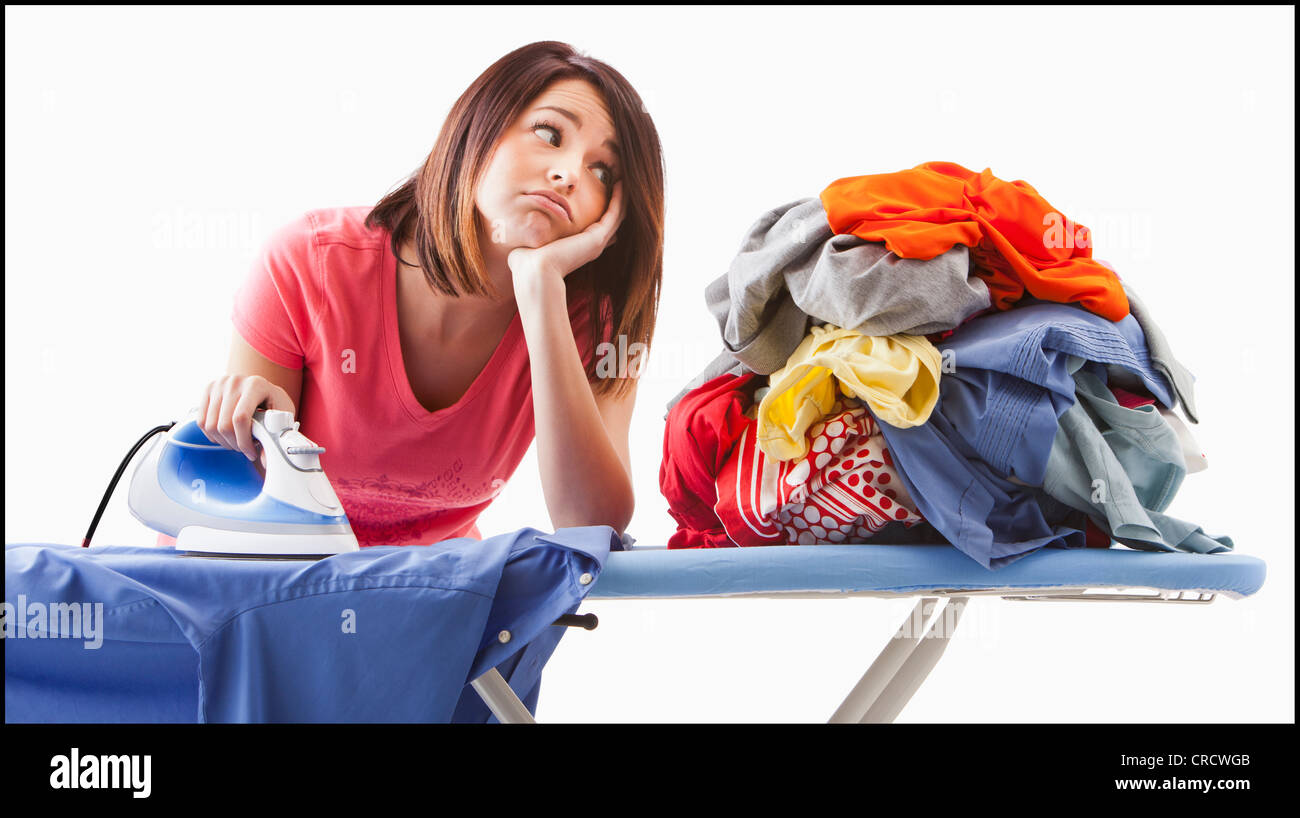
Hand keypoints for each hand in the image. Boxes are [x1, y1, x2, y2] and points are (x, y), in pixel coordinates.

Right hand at [196, 374, 294, 462]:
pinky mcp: (208, 390)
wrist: (263, 389)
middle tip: (245, 449)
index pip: (241, 418)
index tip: (252, 453)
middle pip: (224, 424)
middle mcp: (235, 381)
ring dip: (224, 441)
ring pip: (211, 425)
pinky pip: (201, 421)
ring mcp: (219, 384)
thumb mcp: (283, 416)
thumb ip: (276, 437)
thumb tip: (264, 460)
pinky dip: (212, 435)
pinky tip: (226, 436)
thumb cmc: (274, 403)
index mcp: (256, 385)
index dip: (244, 441)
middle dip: (235, 444)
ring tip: (237, 441)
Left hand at [508, 180, 623, 289]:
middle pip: (612, 220)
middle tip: (620, 181)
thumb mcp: (532, 245)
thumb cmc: (527, 261)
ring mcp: (597, 242)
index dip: (604, 211)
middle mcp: (592, 245)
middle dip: (617, 201)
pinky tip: (620, 182)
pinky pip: (615, 213)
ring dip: (622, 196)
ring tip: (624, 178)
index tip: (605, 193)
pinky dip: (620, 198)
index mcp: (579, 248)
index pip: (598, 228)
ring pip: (618, 215)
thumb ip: (531, 238)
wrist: (534, 271)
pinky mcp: (597, 237)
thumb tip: (519, 238)